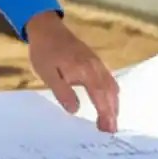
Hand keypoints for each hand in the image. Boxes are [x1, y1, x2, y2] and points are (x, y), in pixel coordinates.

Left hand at [26, 11, 119, 132]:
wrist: (47, 28)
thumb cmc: (45, 52)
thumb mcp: (48, 74)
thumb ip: (62, 92)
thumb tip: (74, 110)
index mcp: (85, 71)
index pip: (100, 96)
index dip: (105, 113)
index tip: (107, 129)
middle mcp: (95, 67)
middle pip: (110, 92)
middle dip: (112, 112)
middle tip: (110, 130)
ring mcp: (97, 62)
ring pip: (111, 85)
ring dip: (113, 103)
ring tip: (110, 120)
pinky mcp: (94, 60)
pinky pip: (108, 78)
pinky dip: (111, 92)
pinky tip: (108, 99)